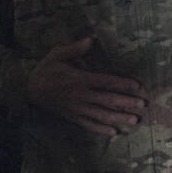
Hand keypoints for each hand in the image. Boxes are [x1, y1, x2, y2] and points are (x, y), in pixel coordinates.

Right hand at [26, 38, 148, 136]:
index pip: (106, 82)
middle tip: (142, 105)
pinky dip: (102, 129)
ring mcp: (78, 109)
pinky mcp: (73, 117)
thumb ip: (75, 48)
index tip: (137, 86)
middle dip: (126, 102)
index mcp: (80, 79)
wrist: (29, 90)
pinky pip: (89, 125)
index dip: (122, 84)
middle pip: (108, 100)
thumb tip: (91, 40)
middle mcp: (82, 96)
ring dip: (119, 118)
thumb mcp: (57, 54)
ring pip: (102, 114)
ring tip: (134, 121)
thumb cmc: (45, 70)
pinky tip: (114, 132)